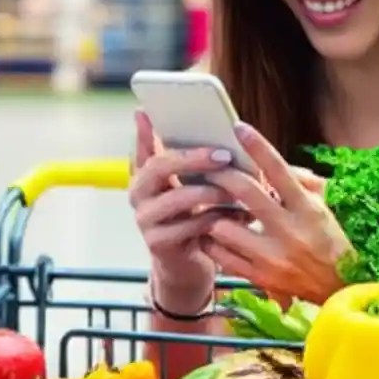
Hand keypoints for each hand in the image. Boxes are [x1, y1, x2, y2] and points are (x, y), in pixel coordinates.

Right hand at [129, 110, 234, 313]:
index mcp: (144, 175)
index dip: (148, 131)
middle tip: (224, 155)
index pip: (142, 146)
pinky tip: (240, 215)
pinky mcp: (158, 243)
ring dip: (212, 191)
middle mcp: (138, 194)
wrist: (187, 265)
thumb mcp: (190, 185)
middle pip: (158, 167)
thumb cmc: (193, 217)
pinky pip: (190, 226)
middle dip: (193, 158)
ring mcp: (145, 219)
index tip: (157, 113)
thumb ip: (191, 161)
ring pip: (177, 198)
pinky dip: (217, 219)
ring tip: (238, 189)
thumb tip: (210, 132)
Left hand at [202, 122, 350, 303]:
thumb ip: (301, 181)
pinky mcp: (259, 278)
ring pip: (223, 226)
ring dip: (212, 213)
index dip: (258, 147)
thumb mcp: (325, 207)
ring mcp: (272, 257)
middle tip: (207, 167)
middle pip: (245, 193)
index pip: (280, 170)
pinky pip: (221, 255)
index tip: (238, 128)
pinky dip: (211, 242)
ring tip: (209, 208)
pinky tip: (212, 235)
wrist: (341, 290)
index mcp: (308, 209)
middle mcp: (289, 231)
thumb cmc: (332, 242)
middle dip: (221, 175)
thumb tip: (272, 163)